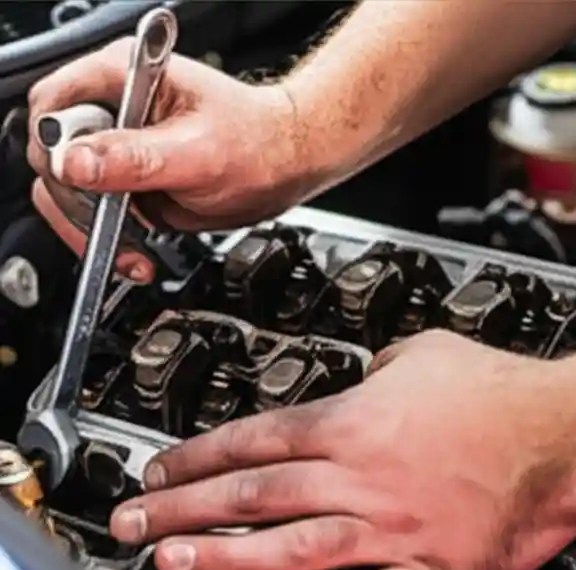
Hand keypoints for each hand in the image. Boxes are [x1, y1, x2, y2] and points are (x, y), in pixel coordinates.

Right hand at [27, 39, 323, 282]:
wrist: (289, 163)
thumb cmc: (261, 143)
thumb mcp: (199, 155)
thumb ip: (135, 159)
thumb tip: (75, 164)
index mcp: (121, 77)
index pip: (53, 113)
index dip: (65, 155)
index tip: (93, 188)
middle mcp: (111, 106)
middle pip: (53, 156)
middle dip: (81, 202)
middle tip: (118, 226)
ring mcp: (115, 144)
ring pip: (67, 190)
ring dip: (91, 228)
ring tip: (133, 251)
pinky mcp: (125, 178)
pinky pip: (93, 210)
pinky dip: (107, 237)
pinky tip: (135, 252)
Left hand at [106, 329, 575, 569]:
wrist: (564, 435)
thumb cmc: (505, 394)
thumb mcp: (427, 353)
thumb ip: (382, 365)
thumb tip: (365, 370)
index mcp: (355, 422)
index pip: (254, 439)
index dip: (197, 458)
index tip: (160, 471)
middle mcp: (362, 477)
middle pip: (253, 494)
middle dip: (182, 509)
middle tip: (132, 524)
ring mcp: (393, 527)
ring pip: (290, 547)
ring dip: (224, 557)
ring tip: (174, 565)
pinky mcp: (429, 569)